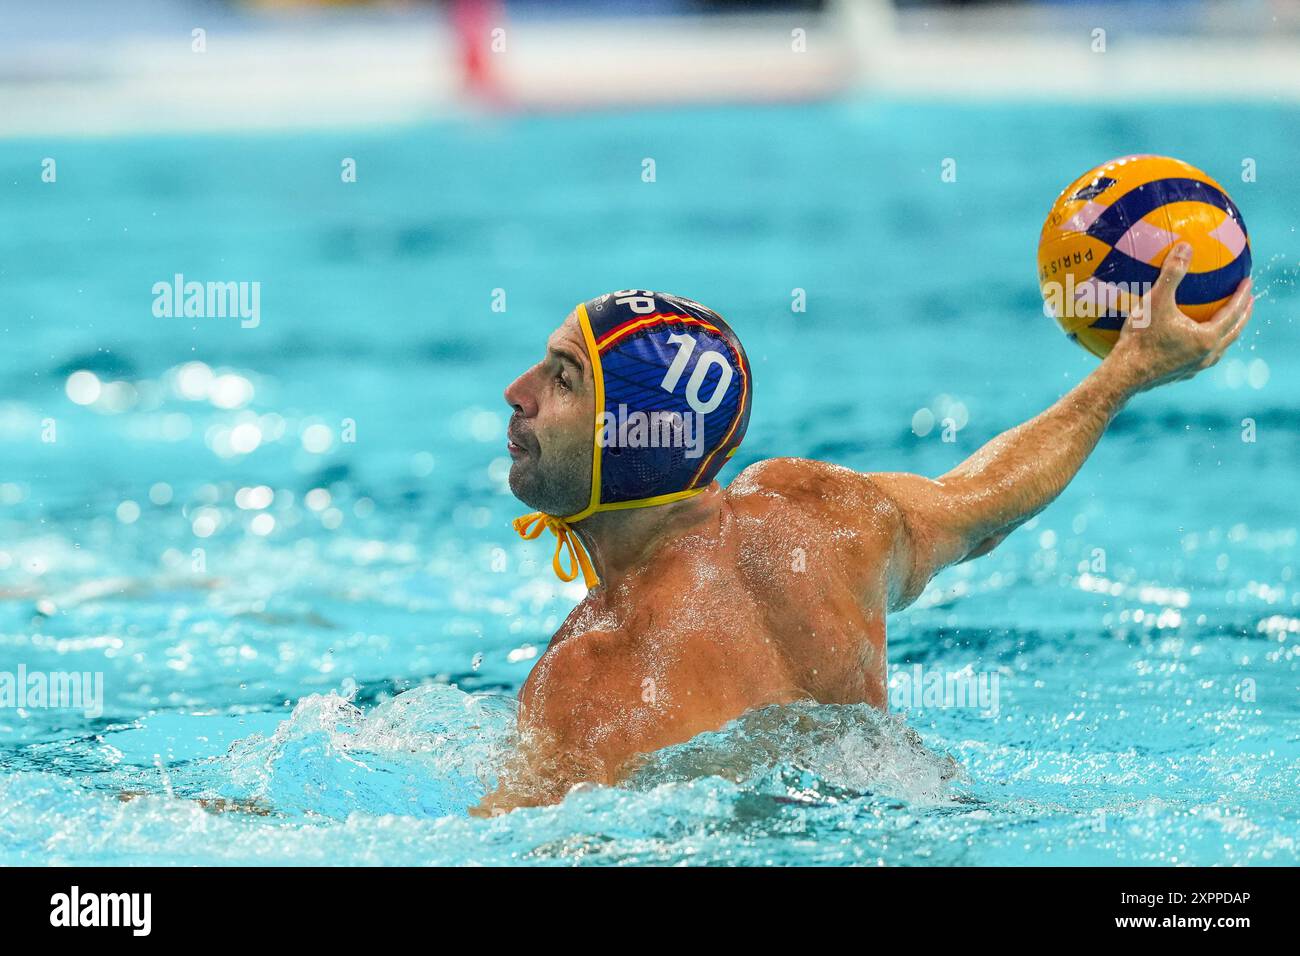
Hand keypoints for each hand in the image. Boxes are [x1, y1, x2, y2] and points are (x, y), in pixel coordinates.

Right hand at [1107, 241, 1253, 393]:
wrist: (1123, 376)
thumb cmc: (1141, 338)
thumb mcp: (1156, 301)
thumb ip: (1171, 273)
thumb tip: (1185, 246)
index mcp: (1207, 337)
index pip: (1233, 313)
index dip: (1242, 296)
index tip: (1249, 282)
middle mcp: (1206, 355)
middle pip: (1233, 333)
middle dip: (1243, 316)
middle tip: (1249, 303)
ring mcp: (1193, 368)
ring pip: (1219, 349)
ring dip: (1226, 334)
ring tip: (1225, 324)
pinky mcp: (1178, 375)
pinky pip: (1198, 358)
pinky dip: (1203, 346)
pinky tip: (1190, 342)